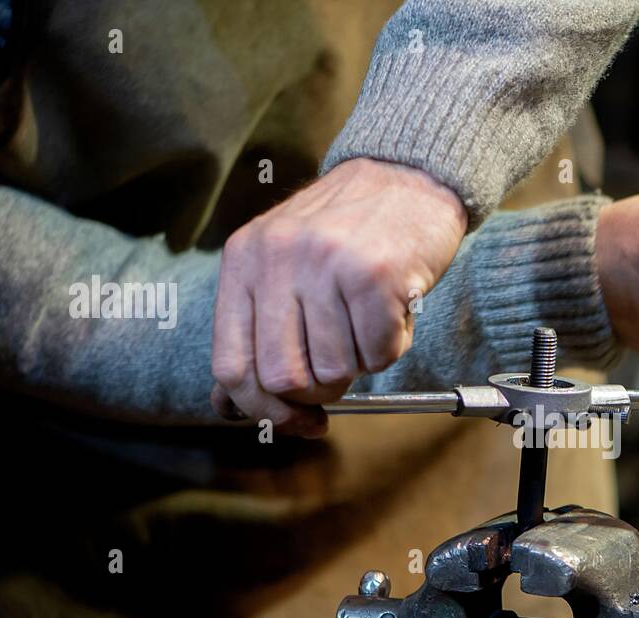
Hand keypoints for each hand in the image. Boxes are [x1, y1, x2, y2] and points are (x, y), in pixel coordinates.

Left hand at [210, 158, 466, 436]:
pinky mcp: (375, 274)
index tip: (295, 421)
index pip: (232, 365)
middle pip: (283, 377)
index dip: (263, 409)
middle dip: (318, 391)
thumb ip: (256, 329)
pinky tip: (392, 312)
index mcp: (243, 261)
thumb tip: (229, 406)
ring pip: (335, 370)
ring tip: (368, 323)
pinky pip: (379, 353)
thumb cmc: (349, 231)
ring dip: (360, 364)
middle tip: (341, 371)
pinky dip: (391, 347)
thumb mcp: (284, 266)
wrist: (408, 175)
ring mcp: (326, 265)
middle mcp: (277, 259)